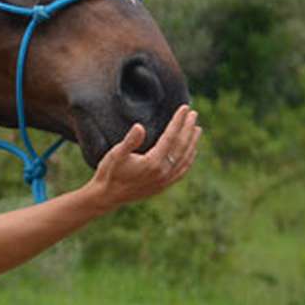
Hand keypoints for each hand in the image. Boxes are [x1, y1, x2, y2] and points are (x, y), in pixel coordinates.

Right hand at [85, 105, 200, 209]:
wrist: (107, 196)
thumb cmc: (110, 172)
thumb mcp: (116, 154)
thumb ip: (129, 141)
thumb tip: (140, 127)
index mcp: (153, 162)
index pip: (171, 136)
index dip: (178, 121)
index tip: (184, 108)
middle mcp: (163, 172)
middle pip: (181, 146)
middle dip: (188, 128)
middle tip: (193, 114)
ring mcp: (165, 180)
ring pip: (185, 158)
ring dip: (192, 142)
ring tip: (197, 129)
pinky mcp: (163, 186)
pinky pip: (182, 170)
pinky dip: (189, 158)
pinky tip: (192, 151)